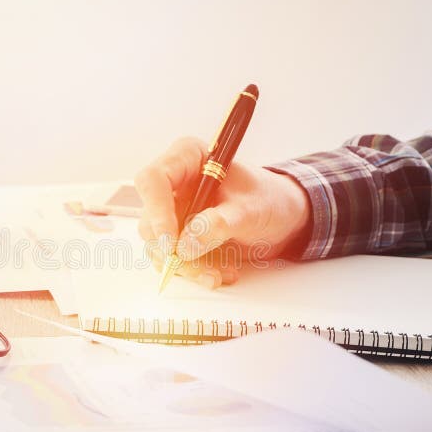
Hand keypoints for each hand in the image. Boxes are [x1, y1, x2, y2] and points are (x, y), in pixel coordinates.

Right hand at [134, 137, 310, 287]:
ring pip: (159, 245)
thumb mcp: (249, 210)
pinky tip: (221, 271)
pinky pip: (173, 259)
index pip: (153, 180)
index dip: (157, 212)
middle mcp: (174, 184)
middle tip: (203, 269)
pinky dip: (195, 271)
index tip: (172, 243)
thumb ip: (219, 224)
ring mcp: (173, 211)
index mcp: (188, 159)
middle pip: (151, 219)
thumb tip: (186, 245)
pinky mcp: (178, 235)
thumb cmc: (268, 200)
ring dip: (188, 267)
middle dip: (174, 251)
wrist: (281, 217)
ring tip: (221, 273)